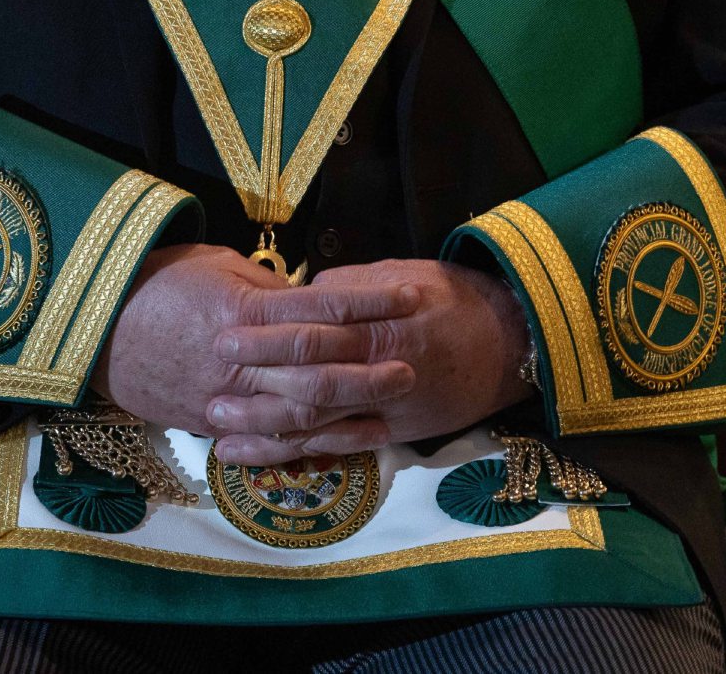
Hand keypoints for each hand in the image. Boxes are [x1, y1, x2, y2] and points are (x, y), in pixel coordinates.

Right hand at [93, 244, 418, 444]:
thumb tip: (309, 297)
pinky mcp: (213, 424)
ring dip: (351, 411)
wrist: (93, 330)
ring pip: (300, 412)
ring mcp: (226, 397)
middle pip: (318, 368)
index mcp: (242, 312)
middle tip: (412, 365)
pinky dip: (312, 444)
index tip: (409, 297)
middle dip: (369, 368)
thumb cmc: (154, 284)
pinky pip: (270, 440)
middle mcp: (239, 360)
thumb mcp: (214, 267)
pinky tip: (348, 442)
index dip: (369, 303)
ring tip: (394, 407)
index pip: (320, 308)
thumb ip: (266, 287)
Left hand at [208, 259, 531, 463]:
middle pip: (311, 379)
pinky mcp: (394, 433)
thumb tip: (304, 290)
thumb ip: (353, 285)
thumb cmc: (456, 300)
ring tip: (218, 422)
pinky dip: (296, 451)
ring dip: (266, 424)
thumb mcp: (407, 273)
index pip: (317, 329)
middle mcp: (385, 369)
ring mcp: (389, 407)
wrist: (514, 344)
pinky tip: (258, 453)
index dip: (269, 334)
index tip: (227, 330)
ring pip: (320, 421)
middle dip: (257, 380)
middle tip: (211, 379)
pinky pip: (339, 446)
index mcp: (385, 322)